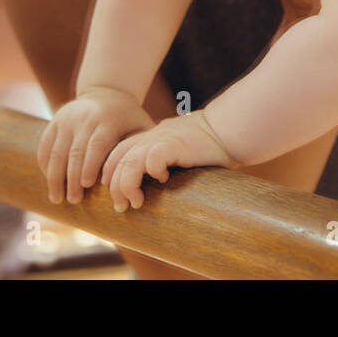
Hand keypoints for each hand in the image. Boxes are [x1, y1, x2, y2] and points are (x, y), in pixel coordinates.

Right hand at [37, 87, 154, 204]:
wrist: (107, 91)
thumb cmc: (129, 118)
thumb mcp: (141, 125)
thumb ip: (143, 146)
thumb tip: (151, 173)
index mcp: (107, 119)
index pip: (96, 144)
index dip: (90, 166)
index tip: (86, 186)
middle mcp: (84, 117)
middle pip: (74, 151)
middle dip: (72, 178)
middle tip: (74, 201)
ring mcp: (67, 118)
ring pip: (56, 150)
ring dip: (55, 176)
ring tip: (57, 198)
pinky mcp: (55, 120)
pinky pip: (46, 144)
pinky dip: (45, 164)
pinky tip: (48, 181)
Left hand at [101, 111, 234, 211]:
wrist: (227, 129)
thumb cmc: (208, 146)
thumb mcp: (178, 150)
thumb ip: (165, 160)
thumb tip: (158, 186)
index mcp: (151, 137)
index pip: (119, 151)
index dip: (110, 170)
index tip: (110, 189)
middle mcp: (152, 137)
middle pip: (119, 159)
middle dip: (115, 186)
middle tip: (121, 207)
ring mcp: (161, 139)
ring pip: (129, 162)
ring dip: (127, 185)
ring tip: (135, 202)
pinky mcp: (173, 144)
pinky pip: (152, 160)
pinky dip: (153, 172)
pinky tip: (164, 180)